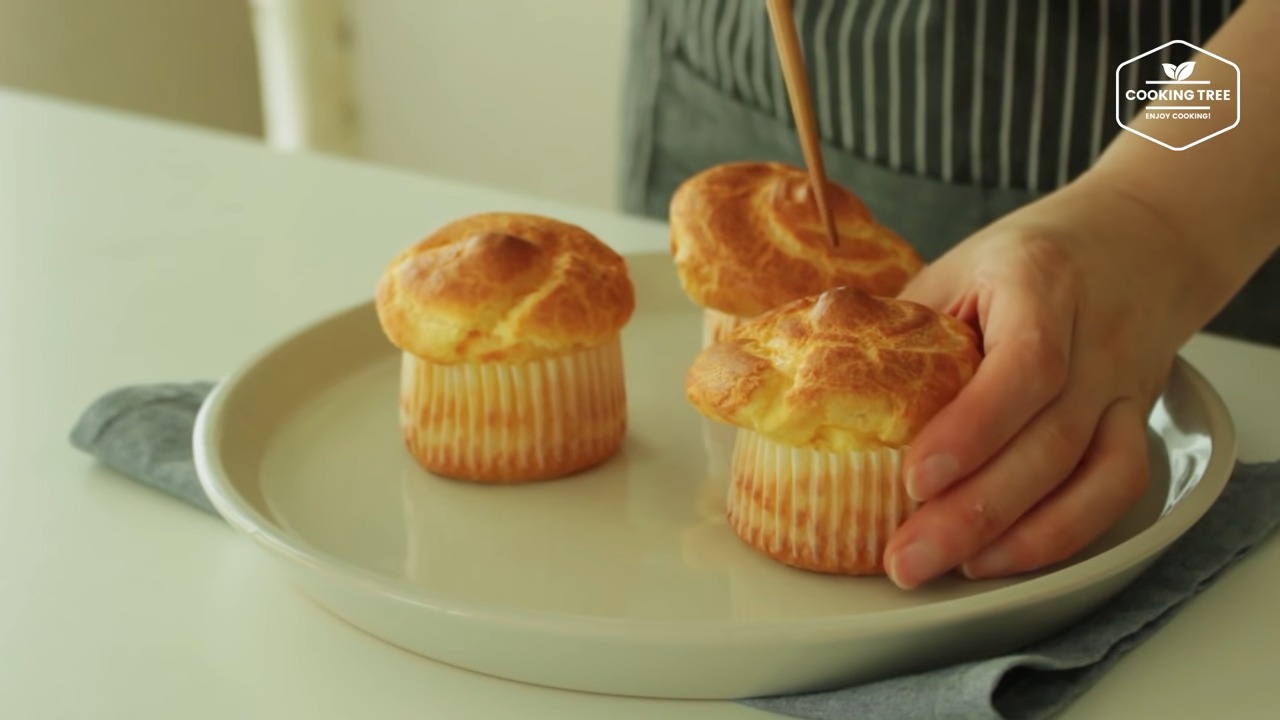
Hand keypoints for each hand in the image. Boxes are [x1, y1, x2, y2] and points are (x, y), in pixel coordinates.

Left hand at [883, 177, 1203, 588]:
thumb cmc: (1026, 260)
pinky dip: (1063, 533)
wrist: (1134, 240)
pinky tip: (1003, 557)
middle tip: (908, 558)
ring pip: (1093, 474)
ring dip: (1018, 537)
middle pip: (1051, 438)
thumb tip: (818, 385)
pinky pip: (1117, 488)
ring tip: (947, 570)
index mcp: (1040, 283)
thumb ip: (904, 326)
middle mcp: (1094, 339)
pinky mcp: (1138, 420)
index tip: (916, 478)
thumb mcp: (957, 270)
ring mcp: (1124, 384)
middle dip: (976, 511)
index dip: (974, 428)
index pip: (1024, 363)